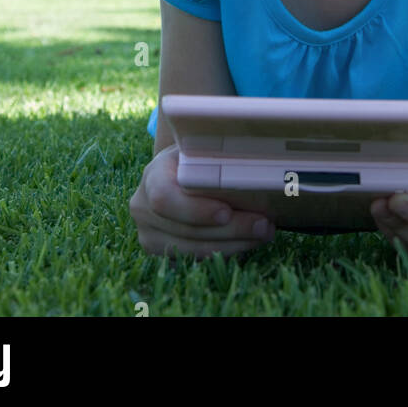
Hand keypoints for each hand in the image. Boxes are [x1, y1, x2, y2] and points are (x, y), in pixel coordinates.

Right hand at [129, 144, 276, 260]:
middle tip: (264, 225)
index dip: (194, 210)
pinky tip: (247, 241)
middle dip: (229, 231)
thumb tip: (254, 155)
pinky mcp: (160, 252)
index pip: (163, 198)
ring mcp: (149, 234)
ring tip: (263, 233)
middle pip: (185, 229)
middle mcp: (143, 207)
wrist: (175, 174)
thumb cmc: (194, 157)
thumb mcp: (199, 147)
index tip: (226, 212)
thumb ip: (215, 152)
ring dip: (232, 245)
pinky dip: (224, 252)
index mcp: (152, 175)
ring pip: (192, 250)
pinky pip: (194, 259)